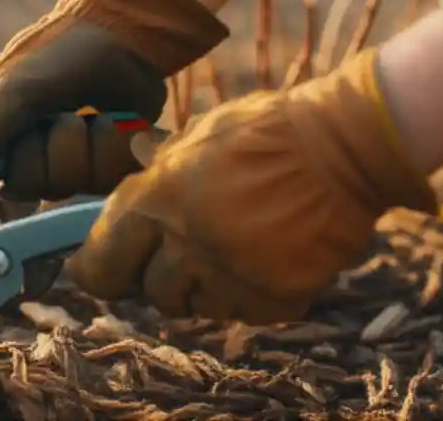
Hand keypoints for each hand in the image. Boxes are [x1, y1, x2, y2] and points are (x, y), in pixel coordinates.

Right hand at [0, 0, 229, 199]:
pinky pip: (111, 180)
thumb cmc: (63, 51)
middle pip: (34, 187)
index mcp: (1, 135)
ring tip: (96, 116)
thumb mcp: (20, 85)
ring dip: (90, 145)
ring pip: (75, 185)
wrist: (124, 33)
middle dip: (55, 150)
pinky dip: (117, 148)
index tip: (27, 143)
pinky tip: (120, 124)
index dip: (12, 171)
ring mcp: (74, 161)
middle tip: (63, 116)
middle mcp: (33, 154)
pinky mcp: (110, 163)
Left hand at [65, 48, 439, 323]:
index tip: (104, 266)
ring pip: (197, 306)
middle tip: (181, 249)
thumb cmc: (267, 130)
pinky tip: (264, 255)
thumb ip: (160, 164)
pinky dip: (248, 293)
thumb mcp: (198, 134)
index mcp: (156, 203)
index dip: (100, 269)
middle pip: (150, 293)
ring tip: (232, 243)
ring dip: (204, 284)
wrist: (343, 148)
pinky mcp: (274, 300)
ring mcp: (231, 279)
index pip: (99, 269)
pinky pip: (242, 312)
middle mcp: (186, 247)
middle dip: (158, 274)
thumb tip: (133, 160)